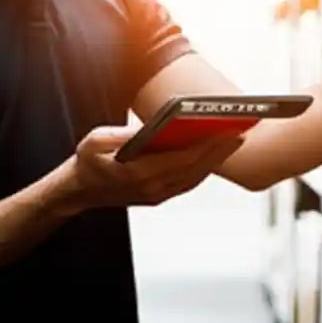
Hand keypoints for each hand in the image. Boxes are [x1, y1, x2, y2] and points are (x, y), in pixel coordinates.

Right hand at [53, 125, 242, 213]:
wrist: (78, 191)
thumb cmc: (88, 163)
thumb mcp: (97, 141)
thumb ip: (123, 134)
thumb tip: (148, 126)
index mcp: (140, 174)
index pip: (183, 159)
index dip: (208, 147)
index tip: (227, 132)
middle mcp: (153, 188)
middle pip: (195, 169)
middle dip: (220, 151)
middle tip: (242, 132)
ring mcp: (157, 195)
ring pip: (195, 177)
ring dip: (215, 160)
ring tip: (233, 140)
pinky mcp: (159, 196)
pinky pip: (187, 182)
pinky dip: (202, 168)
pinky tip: (214, 153)